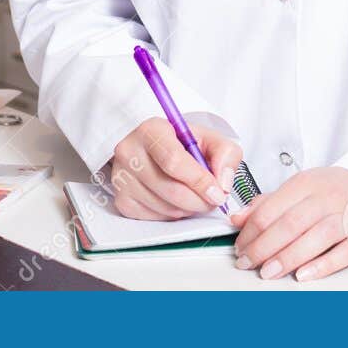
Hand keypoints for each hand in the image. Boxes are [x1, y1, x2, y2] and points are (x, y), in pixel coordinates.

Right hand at [107, 118, 241, 219]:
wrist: (152, 148)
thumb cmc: (180, 143)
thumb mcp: (207, 138)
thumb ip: (225, 153)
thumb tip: (223, 182)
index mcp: (151, 130)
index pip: (174, 161)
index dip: (199, 181)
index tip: (218, 193)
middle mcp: (130, 152)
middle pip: (171, 190)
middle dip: (200, 201)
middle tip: (214, 200)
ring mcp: (122, 178)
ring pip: (165, 207)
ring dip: (189, 209)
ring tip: (195, 196)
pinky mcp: (122, 200)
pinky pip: (155, 217)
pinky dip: (173, 214)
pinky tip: (176, 199)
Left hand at [229, 167, 347, 281]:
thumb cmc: (334, 192)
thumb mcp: (301, 188)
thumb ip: (269, 203)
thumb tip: (238, 219)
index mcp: (308, 183)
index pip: (271, 208)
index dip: (250, 231)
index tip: (239, 247)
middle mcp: (329, 197)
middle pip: (290, 223)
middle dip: (263, 247)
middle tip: (247, 263)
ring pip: (315, 237)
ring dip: (287, 257)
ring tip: (268, 272)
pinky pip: (342, 253)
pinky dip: (322, 265)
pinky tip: (303, 275)